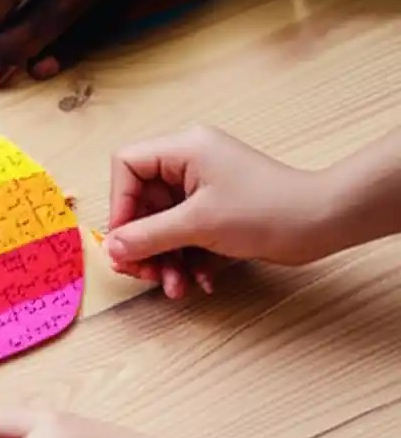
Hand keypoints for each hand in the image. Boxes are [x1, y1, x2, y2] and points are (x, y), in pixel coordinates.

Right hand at [104, 126, 334, 298]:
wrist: (324, 223)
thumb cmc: (269, 210)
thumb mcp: (199, 224)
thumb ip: (148, 235)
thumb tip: (112, 247)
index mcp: (183, 150)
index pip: (127, 165)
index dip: (119, 203)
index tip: (126, 239)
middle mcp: (189, 165)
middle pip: (142, 202)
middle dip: (143, 243)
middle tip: (143, 273)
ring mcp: (203, 189)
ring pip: (162, 225)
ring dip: (164, 259)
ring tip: (174, 287)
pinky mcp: (216, 212)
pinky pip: (185, 236)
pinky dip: (187, 261)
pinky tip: (199, 281)